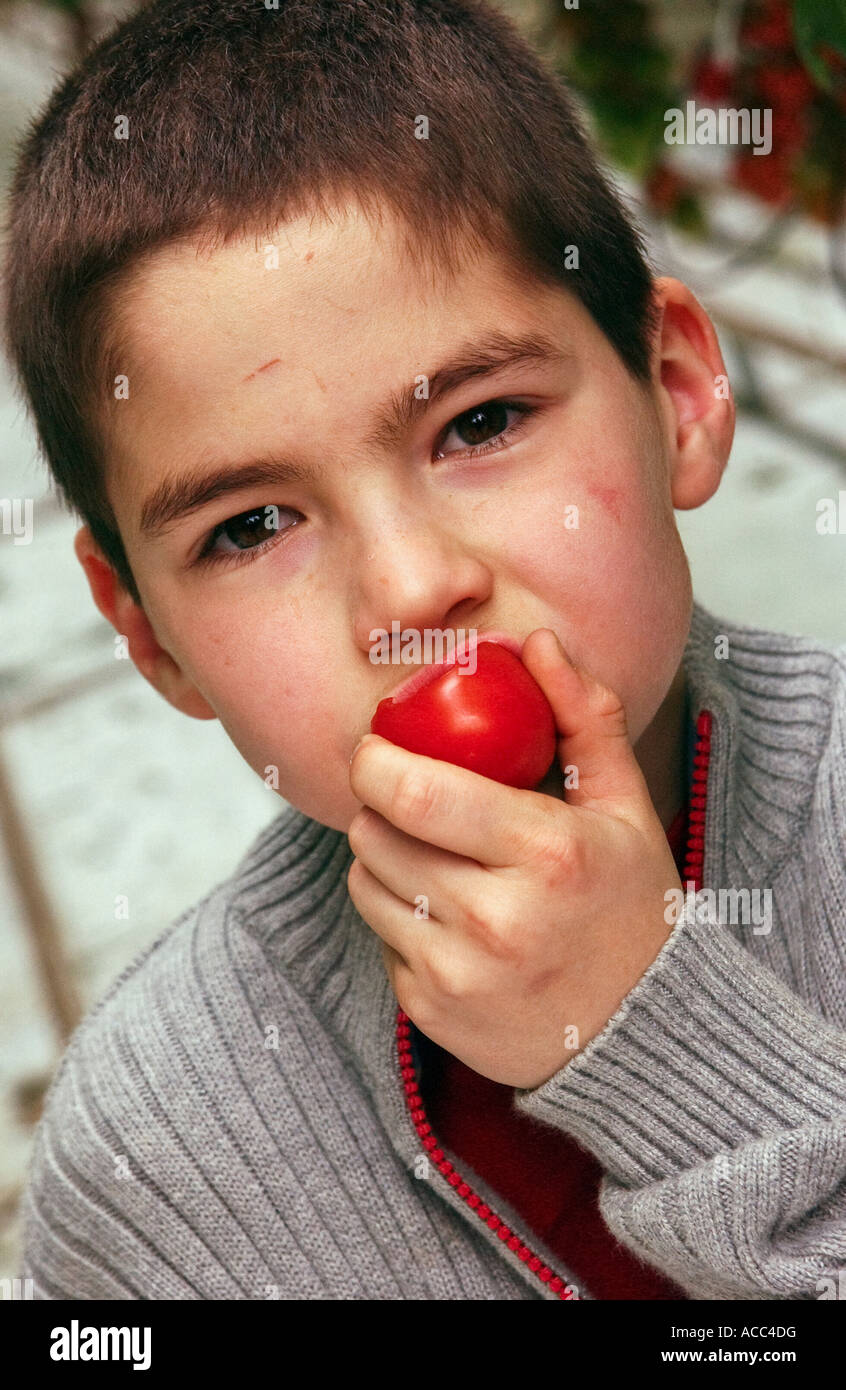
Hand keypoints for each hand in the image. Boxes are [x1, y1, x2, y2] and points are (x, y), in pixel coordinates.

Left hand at [346, 629, 683, 1088]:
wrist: (643, 1033)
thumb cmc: (630, 908)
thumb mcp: (625, 806)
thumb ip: (584, 716)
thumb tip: (538, 644)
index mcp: (547, 854)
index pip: (415, 793)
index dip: (374, 759)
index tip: (376, 746)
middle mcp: (498, 920)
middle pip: (374, 835)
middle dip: (379, 805)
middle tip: (411, 800)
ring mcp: (460, 975)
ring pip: (366, 884)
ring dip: (384, 858)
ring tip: (438, 857)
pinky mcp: (433, 1013)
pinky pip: (380, 938)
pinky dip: (402, 917)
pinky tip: (452, 920)